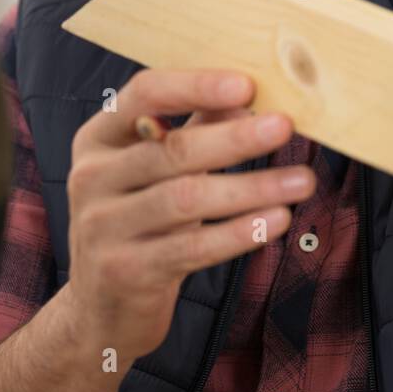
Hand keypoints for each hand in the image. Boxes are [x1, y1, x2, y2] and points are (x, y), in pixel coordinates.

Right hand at [63, 69, 314, 366]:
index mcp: (98, 138)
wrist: (101, 307)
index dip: (196, 86)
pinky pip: (193, 247)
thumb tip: (247, 96)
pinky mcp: (126, 270)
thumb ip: (195, 127)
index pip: (143, 94)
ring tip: (301, 181)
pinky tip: (276, 220)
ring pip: (187, 198)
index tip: (247, 85)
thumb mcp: (155, 170)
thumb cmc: (141, 223)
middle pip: (172, 149)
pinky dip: (240, 232)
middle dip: (235, 138)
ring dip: (252, 187)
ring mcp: (103, 226)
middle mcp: (91, 177)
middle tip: (284, 127)